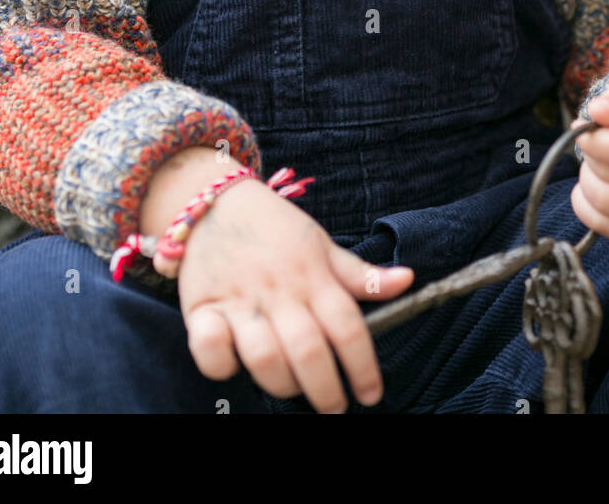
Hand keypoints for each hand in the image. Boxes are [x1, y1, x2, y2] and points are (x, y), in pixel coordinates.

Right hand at [172, 177, 414, 413]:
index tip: (371, 393)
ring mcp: (238, 299)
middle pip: (308, 351)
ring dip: (282, 383)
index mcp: (313, 275)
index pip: (347, 327)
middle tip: (335, 408)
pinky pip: (209, 347)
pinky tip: (236, 365)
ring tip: (292, 388)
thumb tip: (407, 281)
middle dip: (326, 391)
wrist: (215, 199)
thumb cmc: (275, 228)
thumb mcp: (321, 244)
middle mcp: (278, 289)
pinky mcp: (200, 306)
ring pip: (264, 356)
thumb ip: (361, 274)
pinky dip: (223, 364)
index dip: (363, 367)